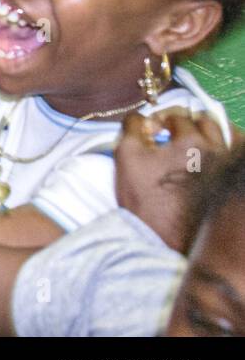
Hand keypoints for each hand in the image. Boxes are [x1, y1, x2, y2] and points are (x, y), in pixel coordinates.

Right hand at [116, 107, 229, 253]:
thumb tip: (144, 118)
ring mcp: (230, 167)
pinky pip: (240, 151)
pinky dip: (229, 146)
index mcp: (191, 141)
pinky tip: (216, 154)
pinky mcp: (234, 181)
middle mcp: (218, 150)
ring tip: (194, 143)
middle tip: (170, 136)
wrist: (171, 244)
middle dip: (184, 123)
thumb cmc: (148, 203)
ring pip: (226, 133)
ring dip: (209, 131)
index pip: (173, 115)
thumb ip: (132, 128)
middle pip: (202, 120)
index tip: (150, 133)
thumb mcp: (126, 159)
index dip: (157, 121)